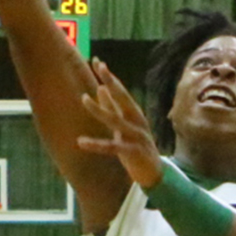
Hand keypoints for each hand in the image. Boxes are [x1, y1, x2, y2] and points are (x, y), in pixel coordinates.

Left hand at [76, 59, 163, 187]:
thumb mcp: (122, 126)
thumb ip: (113, 108)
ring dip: (99, 109)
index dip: (109, 76)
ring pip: (116, 120)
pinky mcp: (133, 152)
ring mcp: (137, 136)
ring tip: (83, 98)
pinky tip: (81, 142)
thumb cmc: (136, 148)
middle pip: (123, 98)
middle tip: (99, 66)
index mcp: (135, 113)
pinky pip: (112, 147)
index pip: (120, 91)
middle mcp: (138, 121)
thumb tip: (101, 88)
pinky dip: (97, 144)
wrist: (154, 174)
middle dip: (111, 82)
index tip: (97, 61)